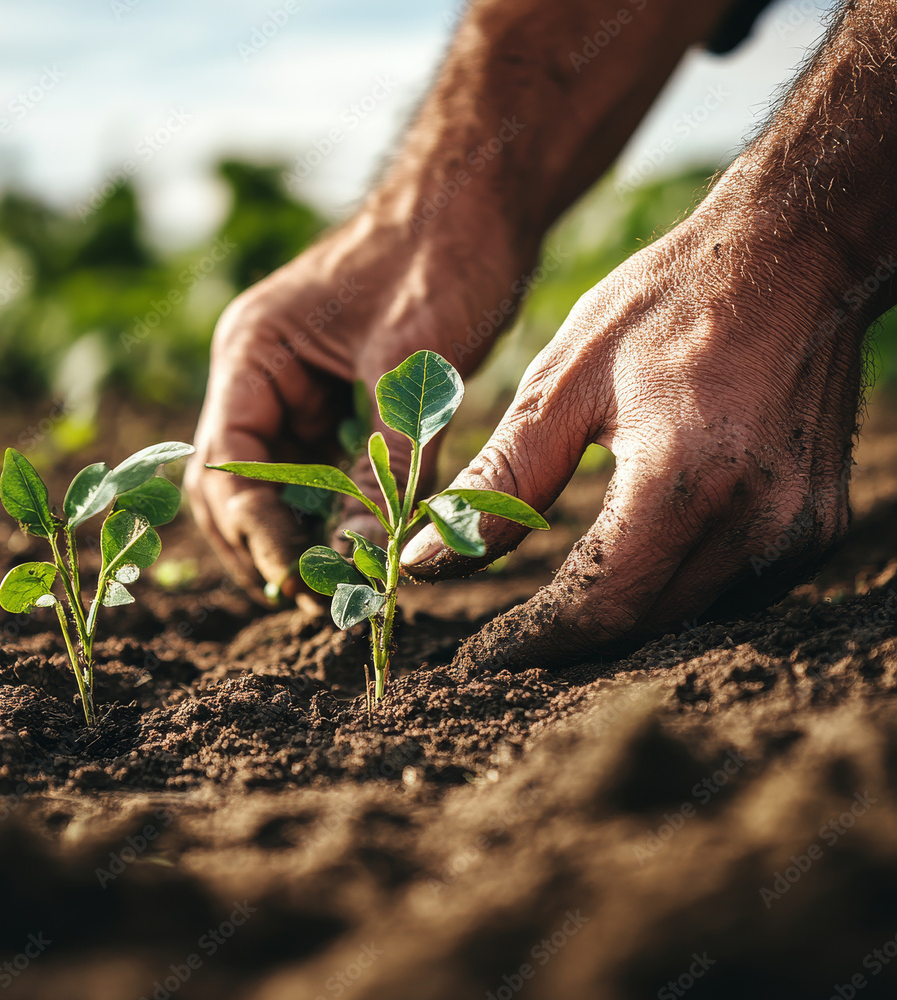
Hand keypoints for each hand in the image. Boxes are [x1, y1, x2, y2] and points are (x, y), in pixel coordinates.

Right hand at [185, 210, 514, 605]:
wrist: (480, 197)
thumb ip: (387, 464)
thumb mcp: (413, 366)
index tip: (303, 583)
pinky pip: (321, 468)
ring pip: (277, 483)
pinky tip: (365, 541)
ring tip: (340, 583)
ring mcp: (297, 385)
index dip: (257, 533)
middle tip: (318, 597)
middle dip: (268, 544)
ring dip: (301, 534)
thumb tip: (362, 558)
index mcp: (254, 353)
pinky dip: (337, 509)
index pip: (226, 466)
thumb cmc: (443, 255)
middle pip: (234, 484)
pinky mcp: (336, 395)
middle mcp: (261, 373)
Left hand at [402, 178, 882, 667]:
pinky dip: (674, 595)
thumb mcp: (565, 381)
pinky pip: (732, 596)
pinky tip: (636, 568)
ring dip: (622, 621)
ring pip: (687, 620)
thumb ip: (500, 481)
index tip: (481, 660)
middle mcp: (755, 518)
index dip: (534, 644)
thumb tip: (431, 560)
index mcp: (683, 476)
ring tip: (560, 611)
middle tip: (510, 640)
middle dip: (570, 642)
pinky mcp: (819, 531)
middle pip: (643, 625)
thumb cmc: (668, 304)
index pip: (599, 604)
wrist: (792, 258)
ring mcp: (798, 531)